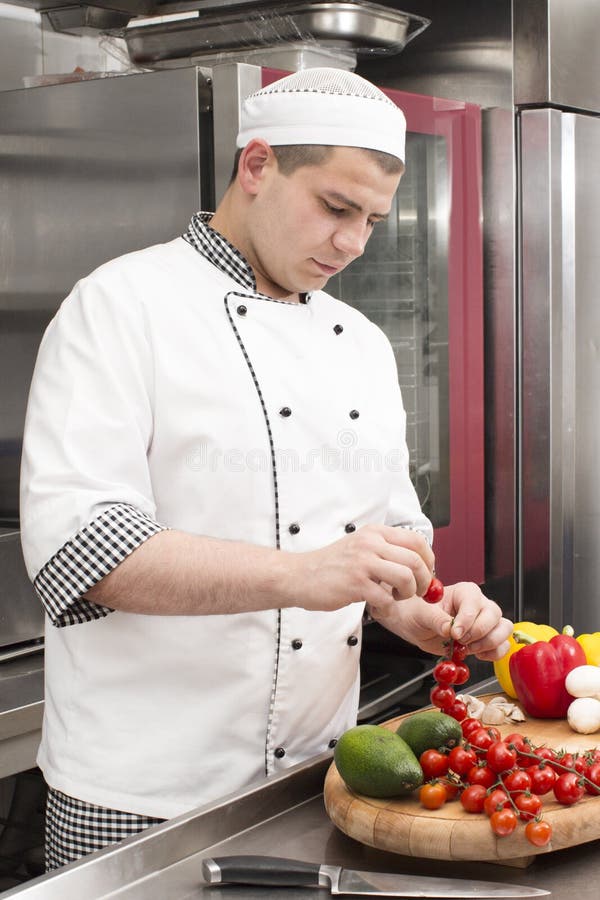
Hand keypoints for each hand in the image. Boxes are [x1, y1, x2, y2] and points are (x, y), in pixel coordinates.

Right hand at [293, 524, 434, 612]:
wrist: (299, 575)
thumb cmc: (331, 565)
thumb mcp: (360, 546)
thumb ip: (385, 551)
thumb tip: (417, 564)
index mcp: (375, 533)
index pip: (416, 540)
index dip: (428, 559)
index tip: (426, 573)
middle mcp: (371, 543)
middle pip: (416, 560)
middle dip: (423, 581)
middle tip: (417, 591)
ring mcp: (363, 563)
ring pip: (406, 577)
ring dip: (407, 593)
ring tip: (396, 597)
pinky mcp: (356, 584)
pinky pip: (386, 598)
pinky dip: (388, 608)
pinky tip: (379, 608)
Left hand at [369, 581, 512, 660]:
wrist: (416, 626)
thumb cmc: (418, 613)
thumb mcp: (421, 614)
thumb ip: (436, 620)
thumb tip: (449, 629)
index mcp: (465, 592)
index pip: (474, 603)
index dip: (467, 620)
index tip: (454, 633)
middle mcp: (480, 604)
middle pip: (494, 615)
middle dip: (478, 632)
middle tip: (461, 641)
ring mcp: (486, 622)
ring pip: (504, 629)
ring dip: (488, 643)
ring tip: (468, 648)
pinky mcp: (487, 638)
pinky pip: (503, 646)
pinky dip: (493, 654)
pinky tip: (476, 654)